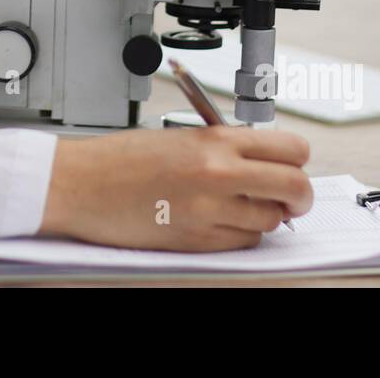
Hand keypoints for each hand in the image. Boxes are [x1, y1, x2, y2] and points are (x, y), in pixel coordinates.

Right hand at [38, 125, 311, 250]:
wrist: (81, 184)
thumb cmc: (120, 159)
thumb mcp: (179, 137)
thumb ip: (225, 148)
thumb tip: (265, 165)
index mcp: (215, 140)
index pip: (290, 149)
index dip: (297, 160)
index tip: (292, 166)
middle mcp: (219, 174)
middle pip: (294, 187)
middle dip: (298, 195)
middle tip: (290, 198)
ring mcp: (210, 210)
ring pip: (271, 221)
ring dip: (265, 216)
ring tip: (239, 207)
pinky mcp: (198, 241)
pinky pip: (243, 242)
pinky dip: (240, 234)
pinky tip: (218, 221)